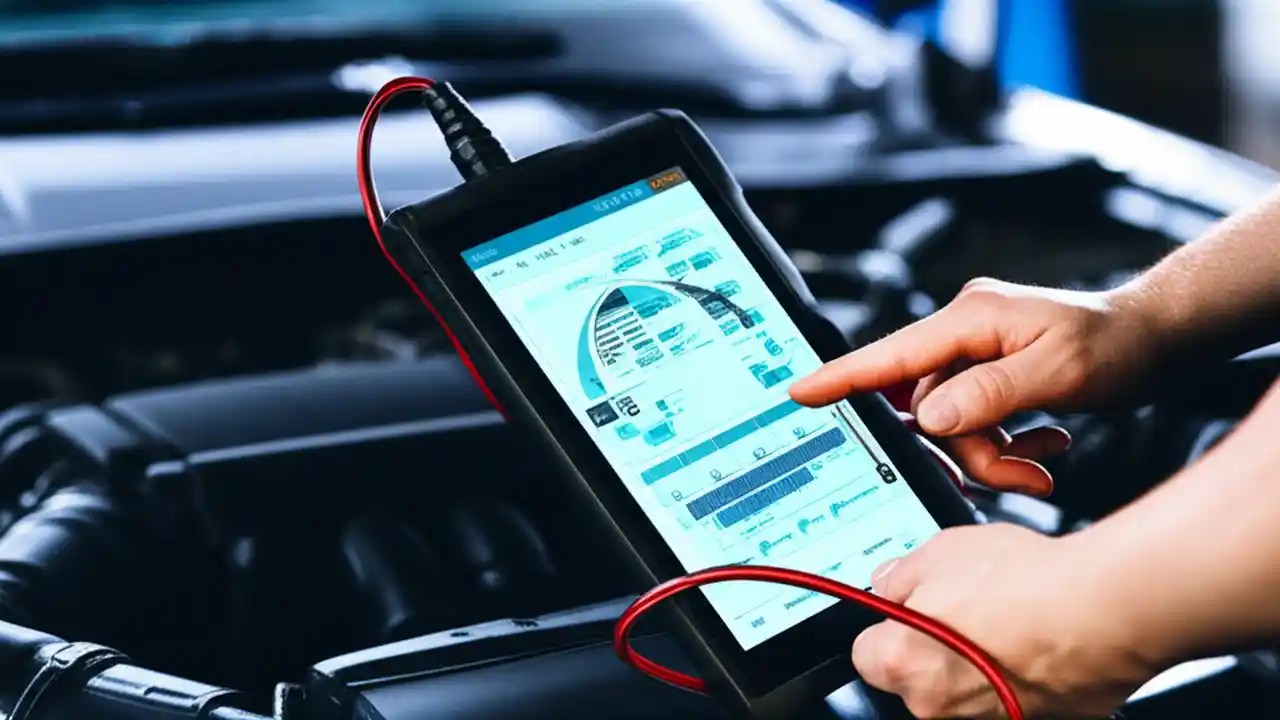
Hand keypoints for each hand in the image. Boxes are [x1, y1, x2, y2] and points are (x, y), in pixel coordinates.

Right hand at [791, 278, 1168, 493]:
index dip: (842, 377)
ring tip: (1041, 465)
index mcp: (968, 319)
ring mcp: (977, 355)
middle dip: (969, 449)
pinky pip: (975, 421)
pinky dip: (1005, 444)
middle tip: (1022, 475)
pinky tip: (1043, 447)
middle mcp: (964, 333)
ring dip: (993, 454)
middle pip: (928, 407)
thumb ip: (988, 394)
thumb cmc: (1114, 344)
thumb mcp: (1056, 371)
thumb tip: (930, 417)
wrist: (1156, 339)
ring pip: (952, 423)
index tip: (798, 392)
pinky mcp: (992, 376)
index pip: (891, 355)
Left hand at [854, 524, 1158, 718]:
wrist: (1105, 610)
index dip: (887, 625)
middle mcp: (935, 704)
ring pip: (961, 687)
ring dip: (973, 660)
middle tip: (961, 607)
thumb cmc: (1025, 583)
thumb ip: (900, 573)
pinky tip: (1033, 640)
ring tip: (1006, 618)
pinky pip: (1007, 696)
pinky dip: (1014, 674)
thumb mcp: (940, 551)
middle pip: (913, 674)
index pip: (866, 652)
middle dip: (929, 645)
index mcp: (900, 661)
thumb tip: (889, 581)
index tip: (905, 609)